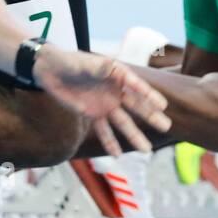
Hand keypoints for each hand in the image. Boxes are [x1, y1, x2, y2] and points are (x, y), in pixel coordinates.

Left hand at [33, 45, 170, 155]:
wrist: (51, 71)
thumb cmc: (69, 62)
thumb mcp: (83, 63)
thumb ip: (97, 68)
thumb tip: (108, 66)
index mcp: (117, 74)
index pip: (136, 85)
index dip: (149, 95)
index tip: (163, 106)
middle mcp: (115, 90)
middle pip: (136, 106)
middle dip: (150, 117)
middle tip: (166, 127)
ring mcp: (105, 104)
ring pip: (123, 123)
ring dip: (134, 136)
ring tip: (146, 150)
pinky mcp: (92, 114)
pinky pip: (103, 131)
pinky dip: (110, 142)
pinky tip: (117, 155)